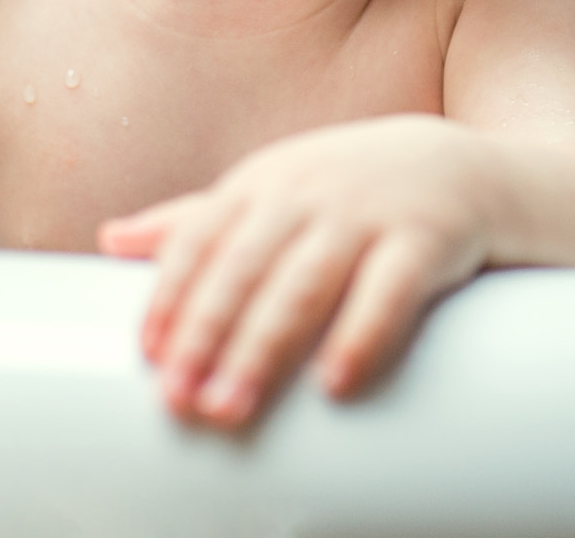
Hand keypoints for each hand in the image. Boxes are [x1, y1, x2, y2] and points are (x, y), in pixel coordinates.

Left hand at [97, 116, 488, 428]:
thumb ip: (196, 219)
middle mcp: (311, 192)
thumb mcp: (274, 191)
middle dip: (206, 335)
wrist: (465, 168)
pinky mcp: (428, 237)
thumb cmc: (353, 190)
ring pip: (306, 284)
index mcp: (265, 183)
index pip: (203, 238)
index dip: (173, 296)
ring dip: (263, 347)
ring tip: (232, 405)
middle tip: (178, 399)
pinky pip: (391, 290)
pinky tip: (334, 382)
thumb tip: (109, 239)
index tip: (150, 355)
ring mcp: (370, 212)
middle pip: (246, 267)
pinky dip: (360, 336)